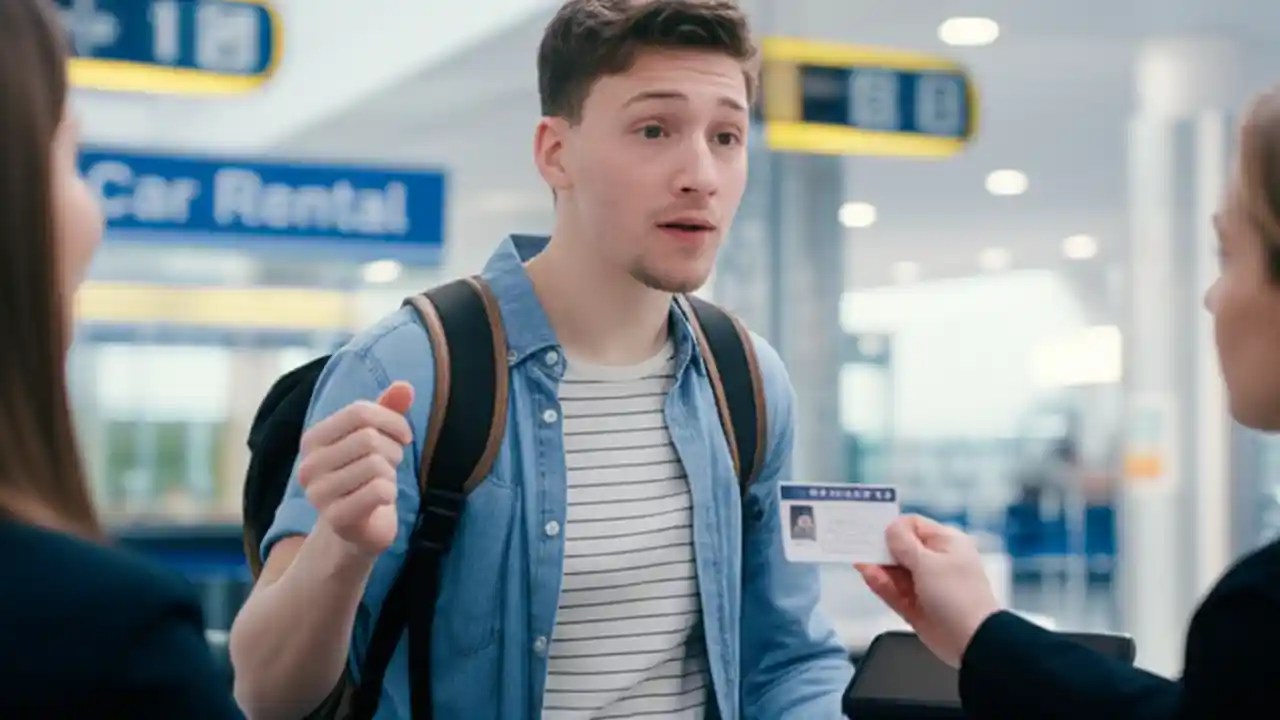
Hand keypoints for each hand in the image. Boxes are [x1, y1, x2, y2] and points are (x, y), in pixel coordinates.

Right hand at [298, 382, 413, 556]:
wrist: (356, 529)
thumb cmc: (366, 476)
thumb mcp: (378, 438)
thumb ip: (389, 410)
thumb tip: (405, 386)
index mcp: (313, 439)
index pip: (360, 411)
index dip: (392, 420)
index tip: (403, 436)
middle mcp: (308, 465)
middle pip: (369, 438)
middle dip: (393, 450)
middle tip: (389, 466)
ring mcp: (318, 493)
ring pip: (376, 464)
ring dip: (391, 474)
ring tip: (381, 483)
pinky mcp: (335, 518)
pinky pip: (379, 490)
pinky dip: (390, 493)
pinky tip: (380, 501)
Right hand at [856, 515, 1000, 667]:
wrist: (972, 641)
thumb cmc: (954, 594)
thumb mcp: (928, 562)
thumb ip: (903, 544)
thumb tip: (890, 528)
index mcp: (946, 543)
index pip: (914, 525)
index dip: (894, 527)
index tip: (873, 531)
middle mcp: (936, 561)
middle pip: (902, 548)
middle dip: (882, 548)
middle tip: (857, 544)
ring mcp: (926, 585)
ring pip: (896, 571)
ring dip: (879, 567)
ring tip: (858, 561)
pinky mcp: (916, 606)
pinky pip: (895, 591)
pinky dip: (882, 584)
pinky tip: (867, 575)